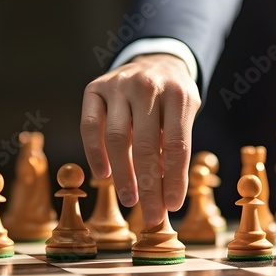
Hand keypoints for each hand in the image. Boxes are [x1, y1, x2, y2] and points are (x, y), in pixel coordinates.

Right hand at [81, 54, 200, 224]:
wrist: (155, 60)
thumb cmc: (172, 99)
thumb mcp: (184, 115)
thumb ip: (174, 147)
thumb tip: (163, 193)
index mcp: (178, 95)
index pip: (177, 145)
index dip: (174, 179)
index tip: (172, 206)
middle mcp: (147, 86)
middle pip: (147, 146)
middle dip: (149, 186)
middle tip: (151, 215)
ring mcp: (119, 85)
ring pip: (117, 138)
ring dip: (123, 175)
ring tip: (130, 200)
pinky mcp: (95, 88)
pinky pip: (90, 126)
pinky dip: (94, 153)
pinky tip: (102, 175)